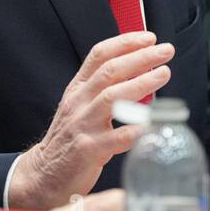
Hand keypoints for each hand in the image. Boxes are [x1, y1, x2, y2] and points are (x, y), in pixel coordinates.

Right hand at [7, 32, 172, 209]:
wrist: (45, 172)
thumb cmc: (70, 137)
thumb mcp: (79, 105)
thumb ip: (102, 88)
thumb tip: (138, 69)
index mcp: (77, 89)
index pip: (99, 55)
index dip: (125, 43)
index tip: (148, 38)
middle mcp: (79, 102)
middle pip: (110, 71)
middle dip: (140, 58)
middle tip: (165, 51)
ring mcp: (83, 125)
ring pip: (113, 97)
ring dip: (141, 83)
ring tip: (163, 74)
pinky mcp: (89, 149)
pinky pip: (118, 137)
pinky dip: (137, 128)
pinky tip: (154, 122)